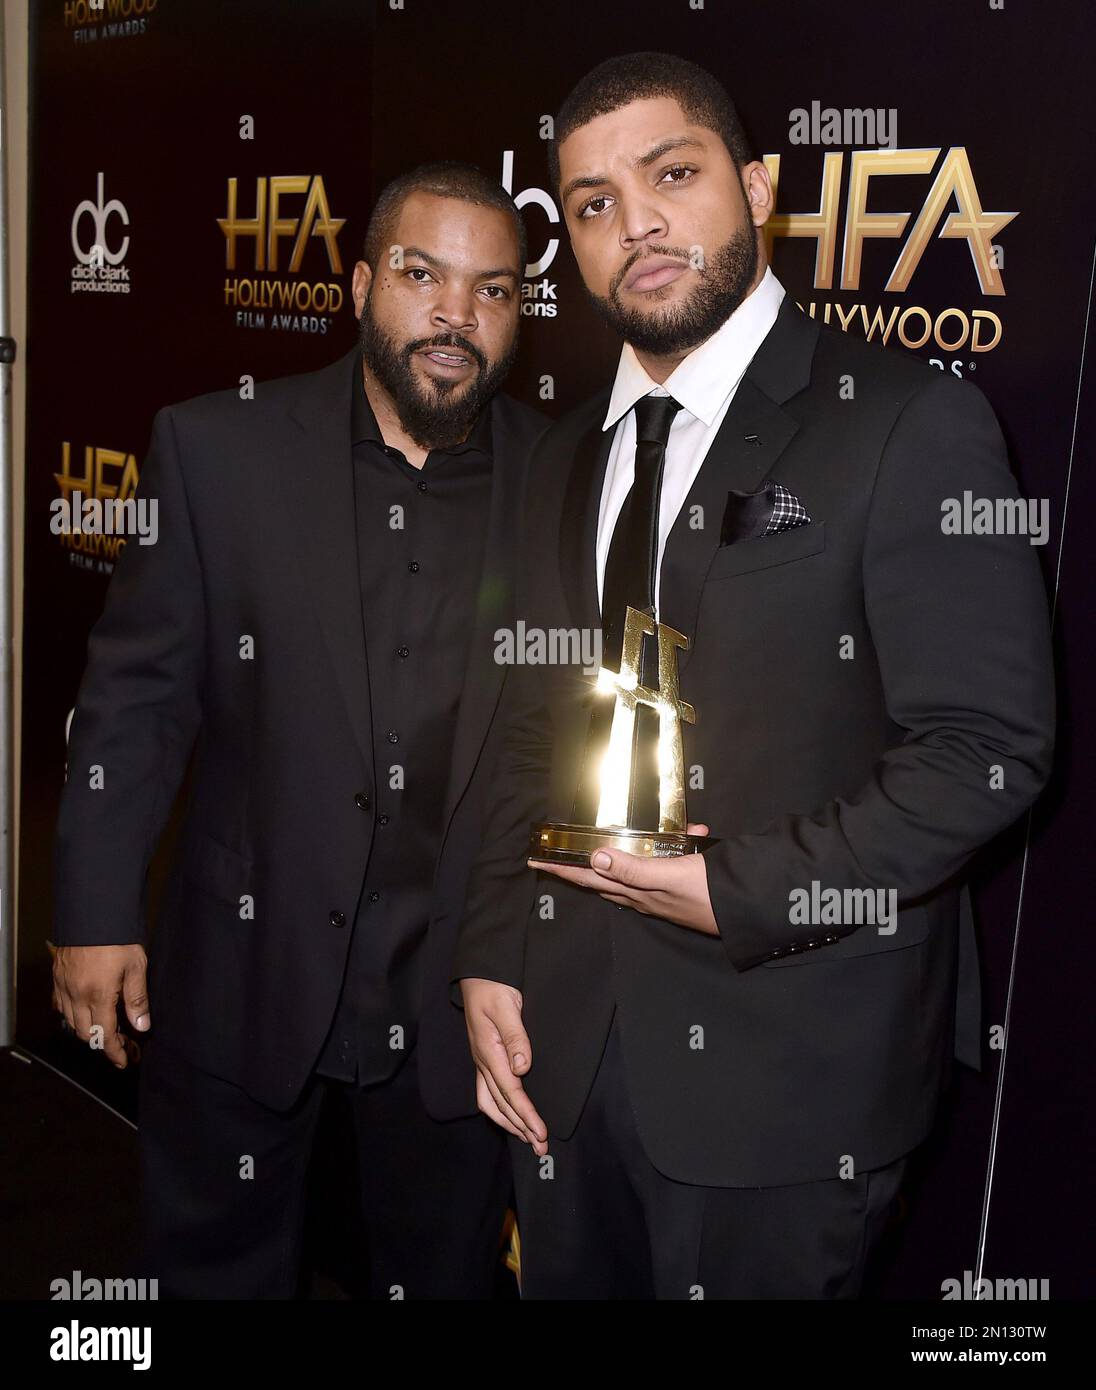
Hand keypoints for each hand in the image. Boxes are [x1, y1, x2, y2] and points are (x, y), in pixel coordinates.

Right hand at [50, 943, 149, 1067]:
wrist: (93, 913)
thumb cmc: (117, 937)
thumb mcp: (136, 966)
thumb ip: (137, 999)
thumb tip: (142, 1026)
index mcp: (98, 995)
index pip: (105, 1035)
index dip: (114, 1052)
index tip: (123, 1061)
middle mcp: (77, 995)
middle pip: (85, 1033)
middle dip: (102, 1043)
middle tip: (122, 1043)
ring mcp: (64, 986)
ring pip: (70, 1022)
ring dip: (87, 1030)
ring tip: (106, 1027)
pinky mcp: (57, 977)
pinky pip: (60, 1006)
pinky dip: (72, 1015)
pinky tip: (85, 1010)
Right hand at [460, 977, 548, 1155]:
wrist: (479, 976)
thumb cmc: (494, 987)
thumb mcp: (507, 1006)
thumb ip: (516, 1036)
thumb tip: (522, 1068)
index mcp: (488, 1052)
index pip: (510, 1092)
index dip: (526, 1115)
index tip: (541, 1133)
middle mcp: (483, 1061)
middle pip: (501, 1104)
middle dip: (520, 1128)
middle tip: (540, 1148)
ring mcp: (482, 1061)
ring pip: (491, 1103)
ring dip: (509, 1123)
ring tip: (527, 1139)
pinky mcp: (485, 1058)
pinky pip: (489, 1092)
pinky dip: (501, 1110)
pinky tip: (511, 1116)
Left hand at [529, 823, 718, 934]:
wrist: (746, 911)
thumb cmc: (706, 894)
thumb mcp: (667, 876)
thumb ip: (632, 868)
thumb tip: (595, 857)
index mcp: (635, 892)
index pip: (589, 877)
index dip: (562, 869)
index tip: (535, 861)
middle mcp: (643, 894)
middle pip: (604, 876)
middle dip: (582, 863)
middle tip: (560, 853)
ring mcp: (662, 893)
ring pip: (634, 868)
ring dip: (628, 852)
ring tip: (622, 836)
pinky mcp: (681, 887)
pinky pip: (667, 863)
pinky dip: (673, 846)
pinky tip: (690, 834)